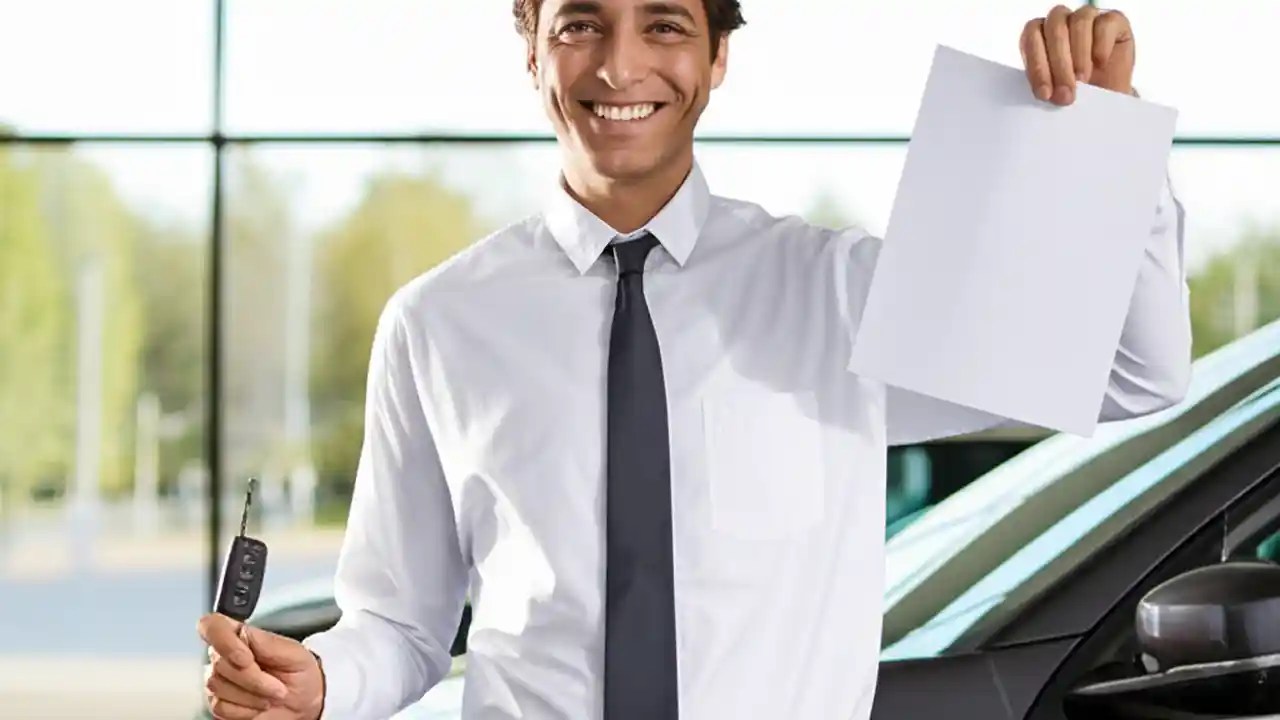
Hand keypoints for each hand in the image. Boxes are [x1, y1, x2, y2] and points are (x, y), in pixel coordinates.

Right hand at [197, 612, 325, 719]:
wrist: (303, 703)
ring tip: (271, 695)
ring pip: (218, 687)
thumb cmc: (298, 672)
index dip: (224, 641)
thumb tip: (243, 632)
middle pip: (219, 664)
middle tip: (277, 686)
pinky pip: (221, 708)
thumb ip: (267, 642)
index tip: (246, 659)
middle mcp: (223, 656)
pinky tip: (259, 704)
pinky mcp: (218, 703)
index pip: (213, 626)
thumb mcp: (294, 654)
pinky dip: (245, 710)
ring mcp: (218, 680)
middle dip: (252, 679)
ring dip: (251, 695)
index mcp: (240, 635)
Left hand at [1021, 4, 1135, 104]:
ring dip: (1079, 55)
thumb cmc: (1074, 91)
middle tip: (1066, 94)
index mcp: (1039, 34)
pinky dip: (1101, 45)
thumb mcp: (1055, 90)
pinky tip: (1100, 63)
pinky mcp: (1113, 19)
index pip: (1031, 37)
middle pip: (1055, 29)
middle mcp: (1061, 20)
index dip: (1037, 66)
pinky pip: (1105, 24)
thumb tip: (1044, 92)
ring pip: (1079, 22)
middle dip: (1059, 65)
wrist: (1106, 96)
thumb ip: (1046, 84)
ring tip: (1083, 80)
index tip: (1045, 93)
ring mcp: (1087, 16)